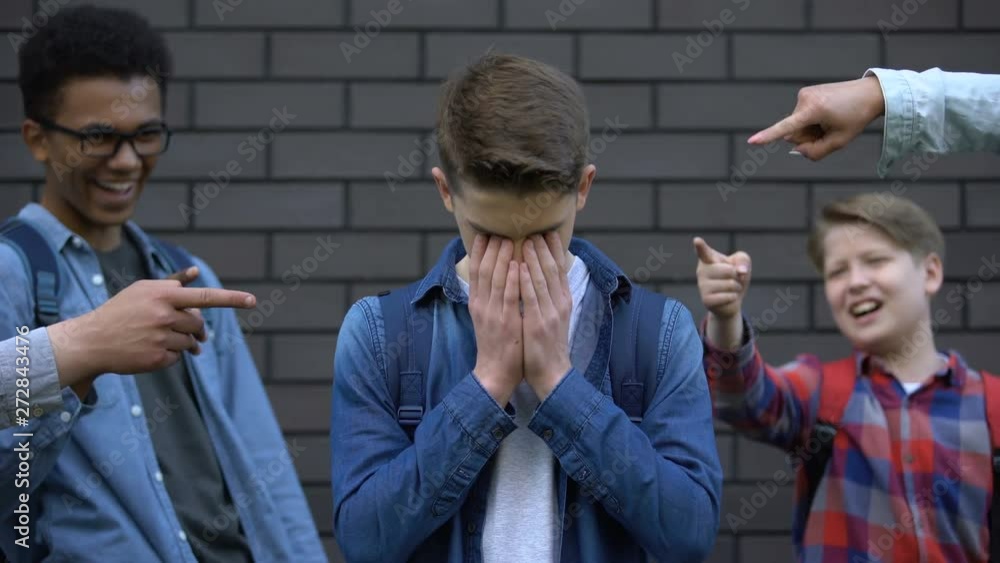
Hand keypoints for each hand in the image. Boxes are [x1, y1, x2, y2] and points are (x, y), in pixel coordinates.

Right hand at [49, 279, 256, 395]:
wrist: (92, 340)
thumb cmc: (120, 311)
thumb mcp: (142, 290)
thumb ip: (172, 283)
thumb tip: (196, 272)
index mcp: (163, 295)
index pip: (205, 297)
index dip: (231, 299)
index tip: (252, 300)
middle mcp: (164, 315)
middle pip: (199, 324)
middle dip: (194, 328)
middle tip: (180, 328)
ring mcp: (160, 338)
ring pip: (190, 342)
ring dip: (184, 343)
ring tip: (161, 338)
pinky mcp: (157, 358)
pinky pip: (178, 357)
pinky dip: (170, 355)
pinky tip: (150, 350)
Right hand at [469, 235, 523, 406]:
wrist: (494, 373)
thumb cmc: (496, 346)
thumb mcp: (488, 319)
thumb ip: (490, 299)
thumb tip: (494, 280)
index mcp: (477, 304)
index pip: (476, 272)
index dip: (478, 252)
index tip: (483, 235)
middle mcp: (482, 305)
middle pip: (484, 271)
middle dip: (490, 249)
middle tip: (497, 230)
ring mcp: (493, 313)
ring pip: (496, 279)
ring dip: (501, 257)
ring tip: (507, 239)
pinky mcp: (506, 323)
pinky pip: (509, 296)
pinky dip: (512, 278)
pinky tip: (517, 264)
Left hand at [520, 232, 571, 400]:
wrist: (552, 374)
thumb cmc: (547, 346)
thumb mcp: (553, 318)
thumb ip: (549, 298)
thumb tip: (542, 278)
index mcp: (562, 302)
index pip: (559, 270)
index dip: (554, 250)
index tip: (548, 233)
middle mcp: (558, 304)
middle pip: (552, 270)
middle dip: (544, 248)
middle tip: (536, 229)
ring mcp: (549, 314)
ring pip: (541, 280)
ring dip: (533, 258)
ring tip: (527, 240)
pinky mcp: (536, 324)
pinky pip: (530, 298)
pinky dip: (524, 280)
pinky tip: (518, 266)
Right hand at [694, 237, 750, 351]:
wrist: (730, 300)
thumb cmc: (734, 277)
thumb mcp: (742, 263)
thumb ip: (743, 260)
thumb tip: (741, 271)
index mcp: (708, 259)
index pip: (704, 252)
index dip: (701, 246)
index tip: (697, 240)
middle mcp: (702, 271)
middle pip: (729, 270)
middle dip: (736, 275)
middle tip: (731, 278)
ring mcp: (702, 286)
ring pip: (730, 284)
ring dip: (736, 287)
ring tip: (730, 289)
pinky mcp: (706, 300)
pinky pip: (728, 296)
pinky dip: (734, 297)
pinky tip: (727, 297)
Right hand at [747, 75, 884, 160]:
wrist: (870, 93)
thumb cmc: (856, 118)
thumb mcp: (839, 142)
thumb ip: (815, 153)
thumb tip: (796, 150)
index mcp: (814, 110)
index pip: (787, 127)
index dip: (768, 136)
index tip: (752, 142)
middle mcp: (804, 99)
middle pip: (793, 132)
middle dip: (807, 137)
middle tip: (829, 131)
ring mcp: (804, 94)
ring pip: (797, 124)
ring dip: (811, 128)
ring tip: (831, 120)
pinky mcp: (806, 92)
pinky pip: (801, 115)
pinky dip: (812, 119)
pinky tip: (828, 113)